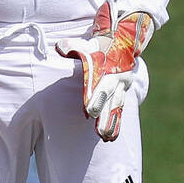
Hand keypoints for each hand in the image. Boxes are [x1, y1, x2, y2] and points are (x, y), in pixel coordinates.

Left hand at [57, 2, 152, 140]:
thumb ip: (72, 46)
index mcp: (106, 69)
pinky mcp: (121, 94)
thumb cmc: (99, 47)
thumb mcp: (86, 44)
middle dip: (104, 115)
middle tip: (98, 130)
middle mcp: (115, 80)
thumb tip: (61, 47)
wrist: (122, 44)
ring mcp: (120, 88)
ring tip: (105, 137)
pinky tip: (111, 138)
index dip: (95, 98)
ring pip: (116, 107)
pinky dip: (116, 124)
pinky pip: (119, 111)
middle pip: (109, 99)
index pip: (100, 85)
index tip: (88, 112)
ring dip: (111, 123)